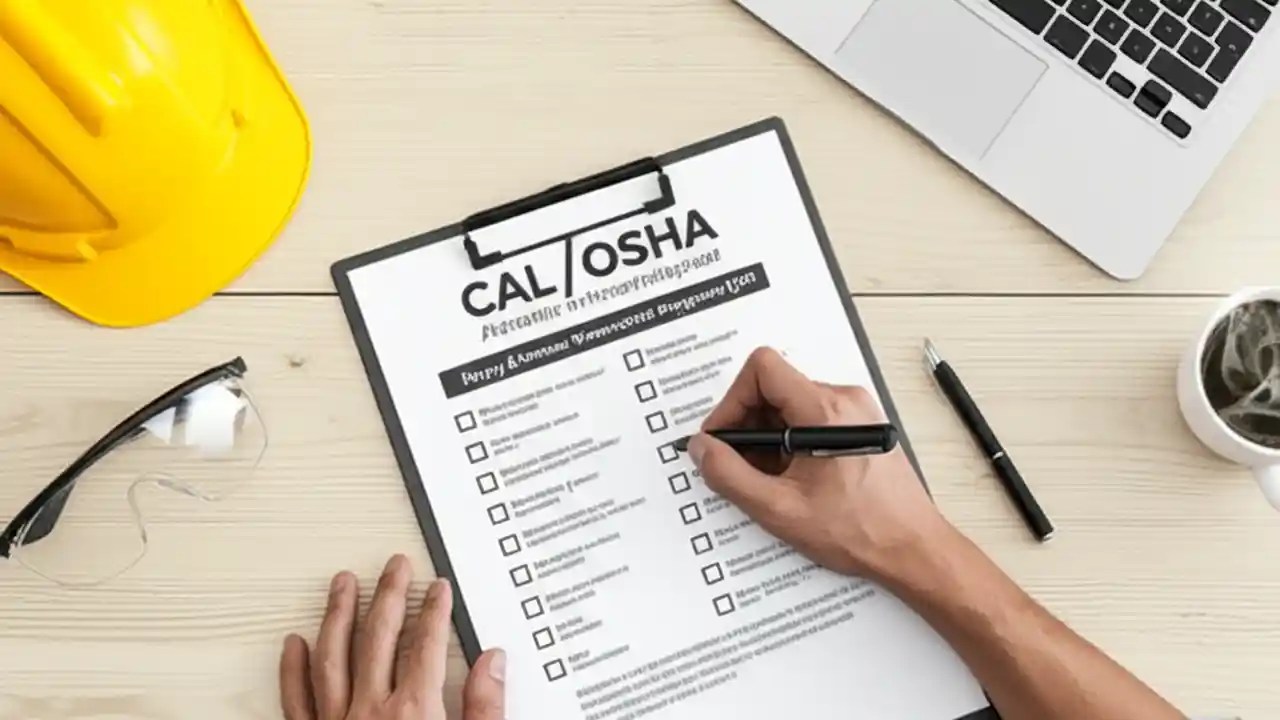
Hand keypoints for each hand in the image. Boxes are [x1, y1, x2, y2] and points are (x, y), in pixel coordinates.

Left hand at [279, 555, 504, 719]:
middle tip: (394, 568)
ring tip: (341, 584)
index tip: (438, 590)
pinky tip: (294, 643)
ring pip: (333, 658)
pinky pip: (297, 700)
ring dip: (338, 616)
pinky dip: (293, 670)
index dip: (435, 612)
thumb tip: (494, 665)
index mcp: (414, 712)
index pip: (427, 646)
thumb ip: (484, 709)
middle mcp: (370, 712)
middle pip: (378, 639)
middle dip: (389, 596)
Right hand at [688, 348, 953, 586]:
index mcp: (825, 411)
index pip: (762, 368)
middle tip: (739, 468)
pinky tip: (792, 480)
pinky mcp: (861, 427)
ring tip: (769, 481)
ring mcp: (856, 411)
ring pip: (791, 404)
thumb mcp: (780, 509)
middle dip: (746, 425)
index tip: (722, 440)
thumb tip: (701, 449)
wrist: (913, 549)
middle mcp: (844, 400)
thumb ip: (730, 476)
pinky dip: (790, 443)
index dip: (731, 401)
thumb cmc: (860, 532)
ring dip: (768, 437)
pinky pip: (811, 418)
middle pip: (774, 386)